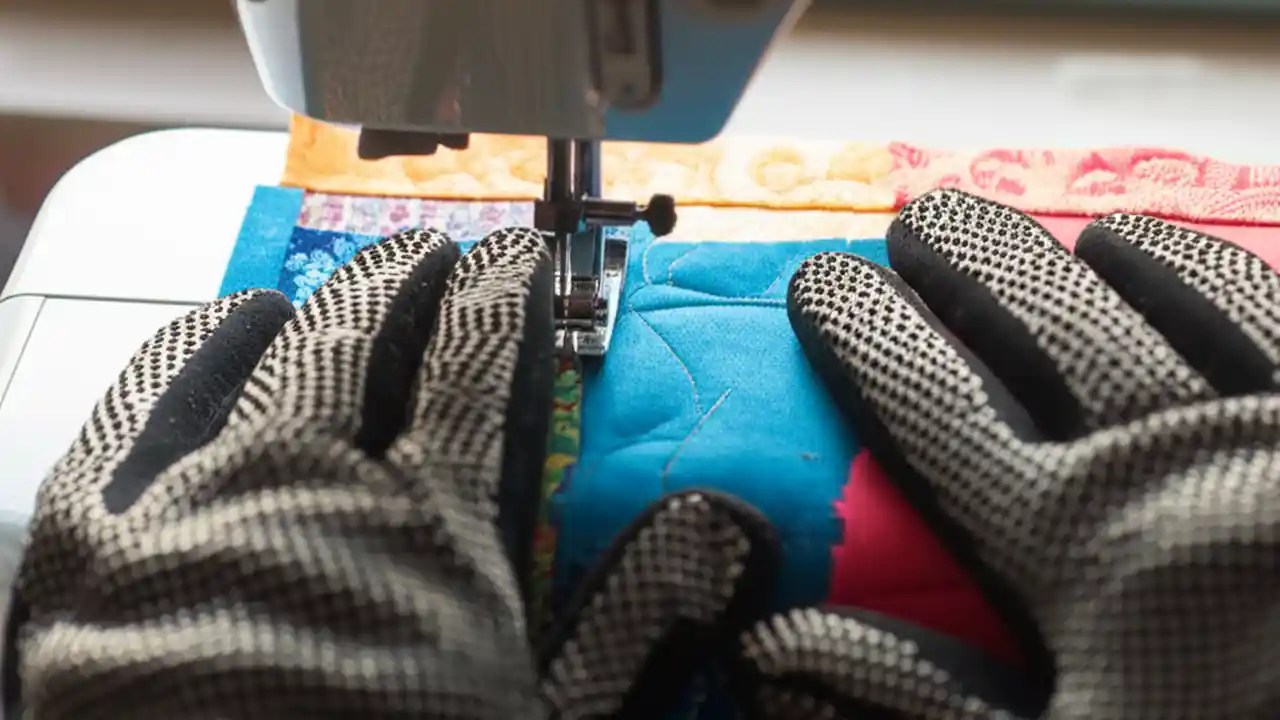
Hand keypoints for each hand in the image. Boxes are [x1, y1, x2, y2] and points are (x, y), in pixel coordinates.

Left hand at [5, 227, 779, 718]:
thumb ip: (633, 619)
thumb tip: (728, 526)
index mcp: (428, 537)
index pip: (475, 363)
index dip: (502, 295)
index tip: (518, 258)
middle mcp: (308, 500)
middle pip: (368, 341)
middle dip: (414, 281)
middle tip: (443, 255)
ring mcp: (188, 519)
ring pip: (263, 359)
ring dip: (319, 304)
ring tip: (356, 276)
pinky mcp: (87, 560)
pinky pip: (130, 420)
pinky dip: (185, 357)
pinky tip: (227, 323)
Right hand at [734, 190, 1279, 718]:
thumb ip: (928, 703)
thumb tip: (781, 646)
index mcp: (1082, 541)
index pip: (936, 402)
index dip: (867, 330)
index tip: (825, 281)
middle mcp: (1176, 458)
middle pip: (1045, 320)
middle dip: (971, 257)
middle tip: (922, 222)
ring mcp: (1278, 432)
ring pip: (1172, 297)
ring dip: (1101, 253)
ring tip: (1064, 234)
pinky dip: (1225, 274)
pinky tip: (1190, 254)